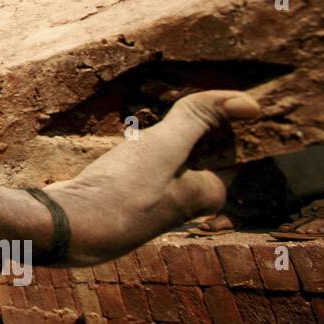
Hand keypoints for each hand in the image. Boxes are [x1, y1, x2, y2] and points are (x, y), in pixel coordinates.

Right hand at [42, 91, 260, 264]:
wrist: (71, 224)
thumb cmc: (124, 189)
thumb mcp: (166, 144)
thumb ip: (202, 118)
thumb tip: (252, 104)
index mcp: (208, 193)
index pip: (231, 149)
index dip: (226, 120)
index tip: (212, 98)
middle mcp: (186, 202)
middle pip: (198, 152)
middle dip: (187, 126)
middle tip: (174, 102)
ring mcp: (154, 203)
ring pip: (168, 158)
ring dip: (158, 136)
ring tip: (145, 119)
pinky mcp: (127, 200)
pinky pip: (143, 166)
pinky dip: (137, 150)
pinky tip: (123, 140)